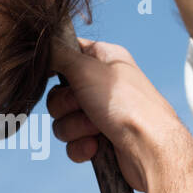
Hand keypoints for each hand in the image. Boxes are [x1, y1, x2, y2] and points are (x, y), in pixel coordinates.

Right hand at [47, 33, 192, 192]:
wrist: (149, 148)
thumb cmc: (125, 103)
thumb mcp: (86, 68)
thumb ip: (59, 54)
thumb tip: (43, 44)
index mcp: (104, 59)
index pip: (69, 52)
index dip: (57, 63)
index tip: (51, 71)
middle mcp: (102, 85)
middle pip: (59, 93)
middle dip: (66, 105)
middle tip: (84, 105)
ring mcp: (102, 114)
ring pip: (63, 121)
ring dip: (75, 127)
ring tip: (96, 129)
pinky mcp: (100, 140)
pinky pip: (73, 143)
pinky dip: (81, 146)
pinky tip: (97, 147)